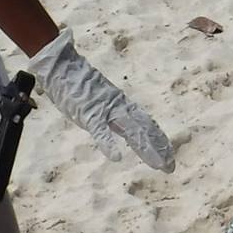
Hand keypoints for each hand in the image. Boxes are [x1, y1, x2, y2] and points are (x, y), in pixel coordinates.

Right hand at [29, 28, 175, 172]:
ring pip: (130, 130)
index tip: (169, 155)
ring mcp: (104, 110)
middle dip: (158, 148)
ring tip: (158, 164)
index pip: (144, 123)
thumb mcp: (98, 98)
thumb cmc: (76, 82)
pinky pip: (99, 130)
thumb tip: (118, 123)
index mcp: (120, 103)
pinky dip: (108, 144)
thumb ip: (109, 111)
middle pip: (143, 129)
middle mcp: (118, 107)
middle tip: (170, 167)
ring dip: (145, 149)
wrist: (61, 64)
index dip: (157, 139)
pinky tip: (117, 157)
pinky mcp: (88, 113)